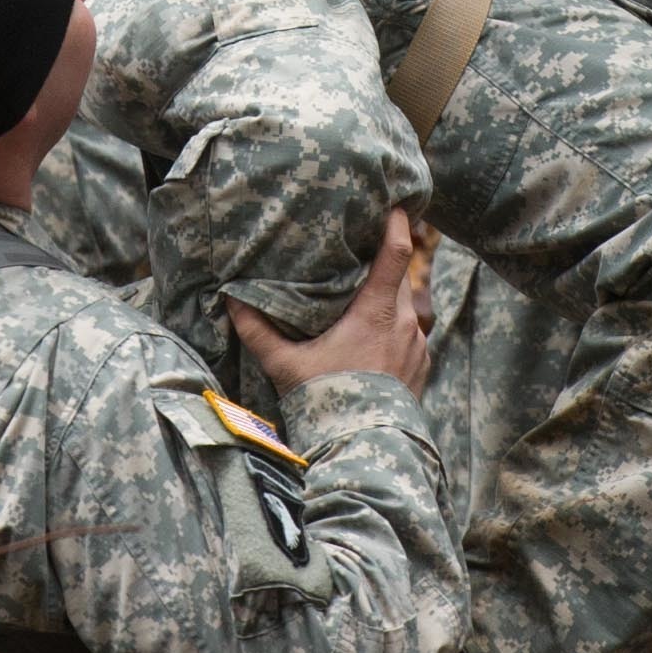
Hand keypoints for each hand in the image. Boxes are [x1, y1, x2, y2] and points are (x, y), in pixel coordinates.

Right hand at [233, 207, 431, 394]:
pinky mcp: (421, 367)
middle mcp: (404, 323)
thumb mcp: (285, 365)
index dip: (397, 223)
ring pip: (404, 307)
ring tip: (363, 299)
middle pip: (400, 277)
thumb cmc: (325, 401)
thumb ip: (258, 331)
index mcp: (377, 311)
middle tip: (362, 252)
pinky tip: (373, 341)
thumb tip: (230, 301)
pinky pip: (409, 336)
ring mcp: (416, 346)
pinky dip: (394, 329)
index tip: (396, 204)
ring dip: (388, 299)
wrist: (364, 448)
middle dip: (384, 264)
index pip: (396, 253)